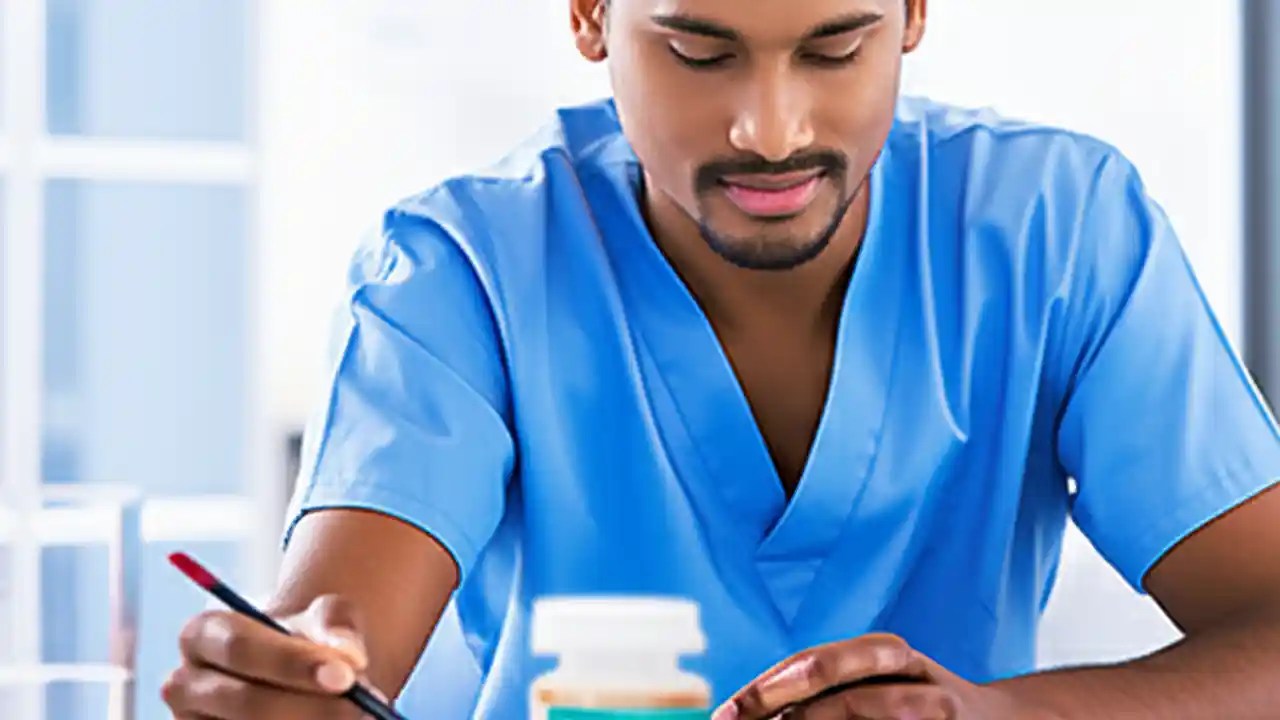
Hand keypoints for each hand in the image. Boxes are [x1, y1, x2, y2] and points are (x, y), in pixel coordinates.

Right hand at [162, 594, 386, 718]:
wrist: (298, 680)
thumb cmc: (309, 644)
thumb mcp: (326, 619)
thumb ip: (338, 627)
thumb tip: (350, 659)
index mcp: (203, 634)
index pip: (241, 647)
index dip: (293, 664)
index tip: (346, 676)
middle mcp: (184, 684)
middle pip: (246, 703)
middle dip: (312, 708)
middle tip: (363, 710)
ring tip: (360, 719)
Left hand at [713, 633, 1025, 719]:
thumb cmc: (918, 705)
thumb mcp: (875, 685)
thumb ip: (823, 695)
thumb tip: (749, 714)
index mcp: (886, 653)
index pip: (814, 664)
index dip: (765, 689)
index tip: (724, 714)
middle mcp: (915, 673)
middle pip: (842, 686)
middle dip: (783, 705)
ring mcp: (938, 708)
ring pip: (869, 708)